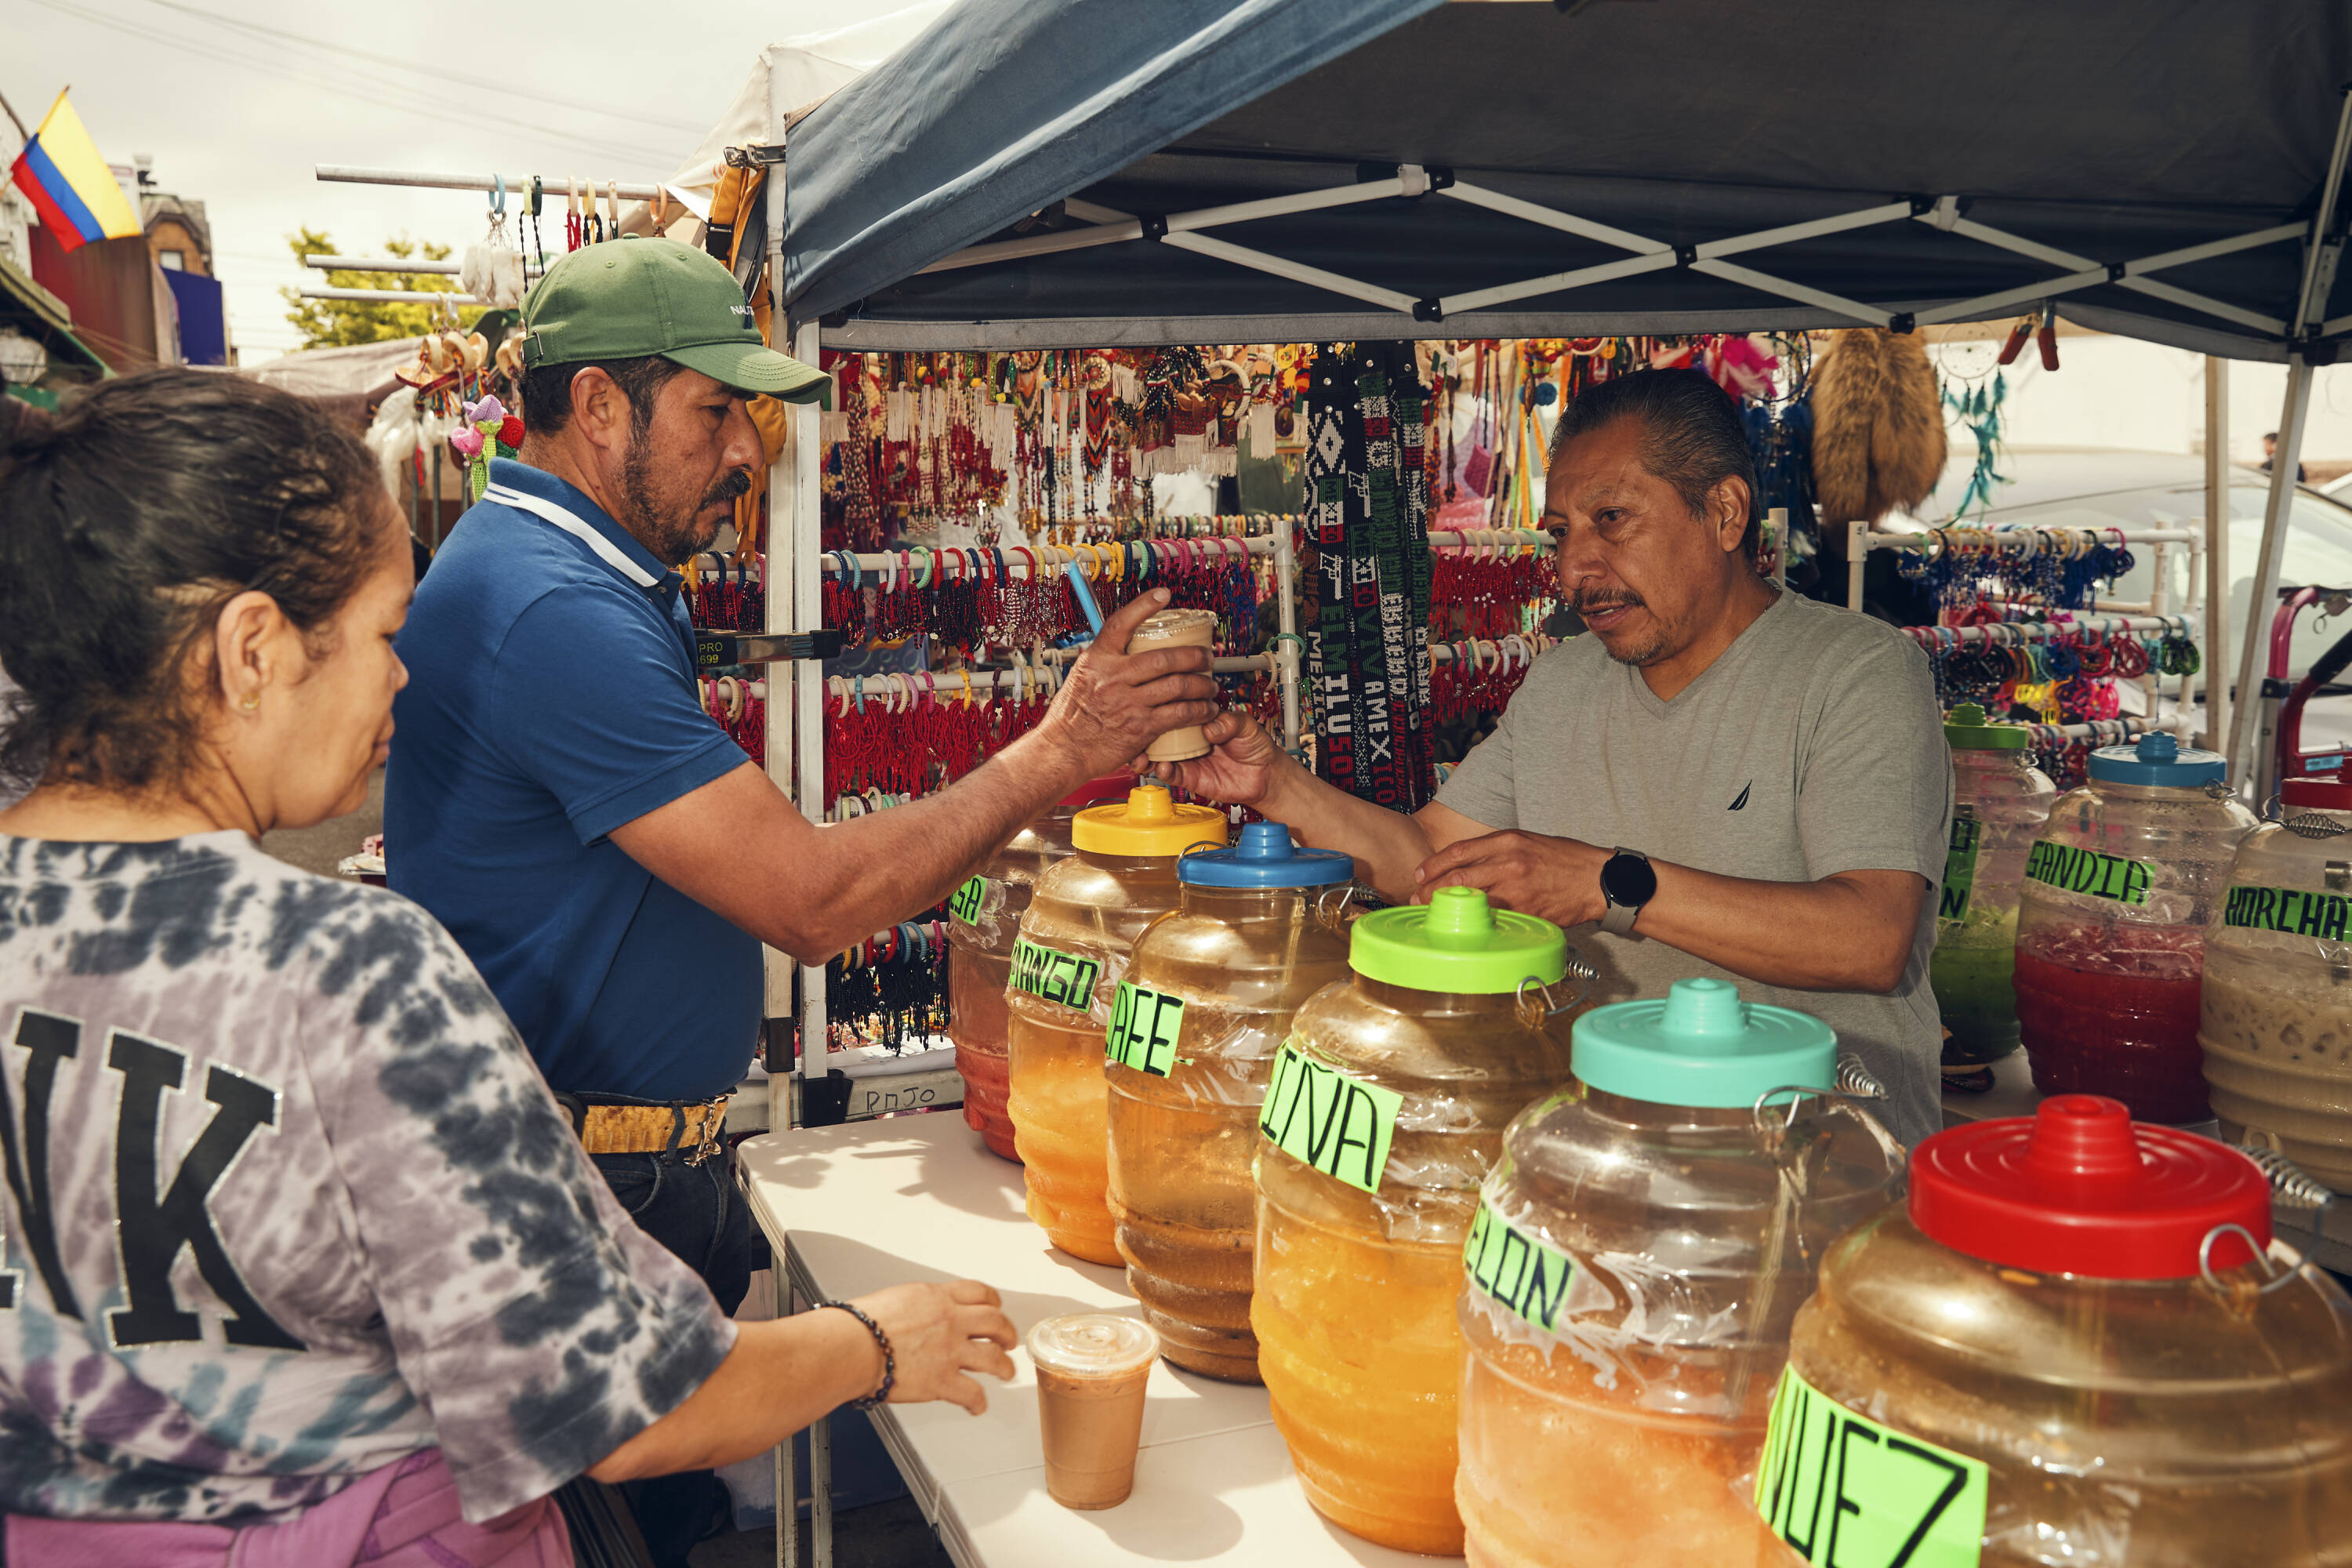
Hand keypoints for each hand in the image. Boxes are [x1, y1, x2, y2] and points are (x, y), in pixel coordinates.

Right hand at [846, 1280, 1017, 1415]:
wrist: (850, 1346)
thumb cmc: (858, 1324)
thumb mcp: (895, 1298)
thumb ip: (917, 1306)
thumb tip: (916, 1313)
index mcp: (936, 1297)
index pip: (978, 1292)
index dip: (993, 1301)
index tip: (995, 1307)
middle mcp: (950, 1321)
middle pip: (995, 1322)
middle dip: (1006, 1332)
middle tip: (1008, 1340)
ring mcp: (950, 1351)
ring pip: (994, 1358)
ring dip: (1004, 1367)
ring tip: (1006, 1372)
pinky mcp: (942, 1381)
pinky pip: (972, 1394)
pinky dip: (979, 1403)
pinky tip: (977, 1406)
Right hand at [1040, 589, 1219, 776]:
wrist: (1063, 751)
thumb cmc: (1070, 717)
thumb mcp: (1081, 678)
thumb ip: (1104, 663)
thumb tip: (1125, 650)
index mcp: (1097, 660)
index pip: (1120, 624)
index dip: (1144, 606)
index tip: (1163, 595)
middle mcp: (1113, 677)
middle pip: (1164, 658)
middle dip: (1194, 656)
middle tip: (1207, 657)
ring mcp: (1128, 702)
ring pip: (1178, 686)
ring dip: (1203, 685)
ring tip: (1211, 686)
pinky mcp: (1140, 727)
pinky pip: (1179, 714)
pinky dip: (1199, 711)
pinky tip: (1206, 710)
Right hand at [1146, 708, 1288, 807]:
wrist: (1265, 774)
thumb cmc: (1255, 745)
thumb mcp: (1246, 724)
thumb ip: (1230, 721)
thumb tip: (1210, 726)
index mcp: (1199, 719)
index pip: (1175, 709)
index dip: (1161, 707)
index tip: (1151, 704)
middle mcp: (1189, 737)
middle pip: (1160, 732)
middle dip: (1145, 732)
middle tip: (1138, 730)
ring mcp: (1188, 757)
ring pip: (1159, 755)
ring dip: (1147, 755)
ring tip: (1143, 754)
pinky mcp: (1191, 777)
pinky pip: (1172, 775)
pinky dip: (1164, 772)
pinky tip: (1163, 767)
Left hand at [1413, 830, 1607, 927]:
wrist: (1598, 879)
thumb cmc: (1563, 859)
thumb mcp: (1527, 841)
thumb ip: (1495, 850)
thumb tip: (1463, 864)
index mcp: (1508, 841)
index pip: (1458, 852)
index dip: (1433, 865)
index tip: (1419, 875)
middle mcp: (1509, 863)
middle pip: (1458, 879)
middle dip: (1431, 891)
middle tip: (1417, 899)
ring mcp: (1518, 891)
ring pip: (1472, 901)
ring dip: (1449, 910)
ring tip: (1436, 914)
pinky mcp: (1527, 913)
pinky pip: (1495, 919)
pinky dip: (1477, 923)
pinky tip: (1467, 927)